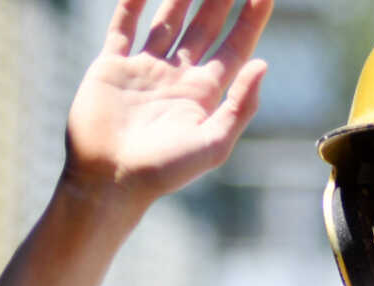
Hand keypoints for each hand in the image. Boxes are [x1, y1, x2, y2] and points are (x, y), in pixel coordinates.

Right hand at [63, 0, 270, 210]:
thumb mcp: (212, 144)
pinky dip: (132, 1)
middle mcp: (177, 78)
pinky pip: (124, 24)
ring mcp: (145, 70)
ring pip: (167, 19)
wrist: (110, 180)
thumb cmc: (163, 171)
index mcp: (204, 96)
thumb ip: (239, 106)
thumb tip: (263, 64)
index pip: (234, 48)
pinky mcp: (112, 66)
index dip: (251, 19)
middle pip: (204, 27)